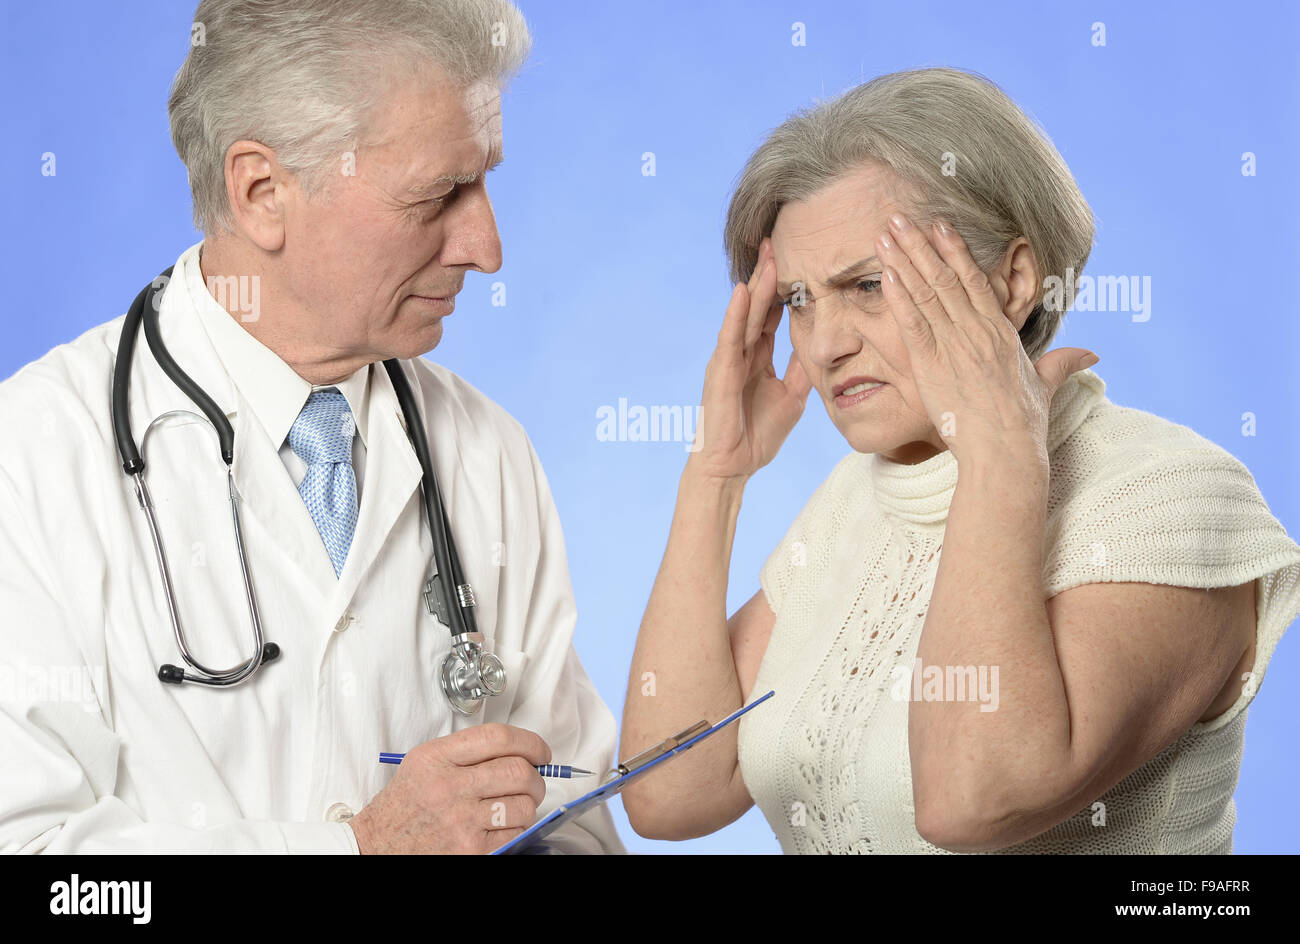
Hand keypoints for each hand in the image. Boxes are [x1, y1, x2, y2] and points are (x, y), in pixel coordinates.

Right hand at [348, 723, 548, 853]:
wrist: (375, 846)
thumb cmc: (404, 804)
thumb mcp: (424, 762)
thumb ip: (466, 750)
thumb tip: (519, 749)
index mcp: (437, 758)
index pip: (499, 737)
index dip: (530, 742)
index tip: (540, 751)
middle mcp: (449, 787)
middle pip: (518, 770)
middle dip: (536, 775)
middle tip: (534, 779)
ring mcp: (461, 820)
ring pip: (523, 804)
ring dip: (529, 804)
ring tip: (517, 804)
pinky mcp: (471, 849)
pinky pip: (515, 832)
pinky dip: (518, 827)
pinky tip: (504, 824)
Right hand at [690, 237, 813, 481]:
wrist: (732, 466)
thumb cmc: (756, 435)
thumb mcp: (792, 396)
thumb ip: (801, 370)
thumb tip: (822, 346)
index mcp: (757, 358)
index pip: (771, 315)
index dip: (783, 289)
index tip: (796, 260)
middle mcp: (741, 353)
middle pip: (758, 306)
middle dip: (768, 275)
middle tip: (778, 240)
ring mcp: (728, 360)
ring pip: (746, 315)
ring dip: (756, 285)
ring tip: (767, 255)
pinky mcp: (719, 372)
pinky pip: (730, 337)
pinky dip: (737, 314)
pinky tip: (744, 290)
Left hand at [875, 213, 1097, 465]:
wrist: (1005, 451)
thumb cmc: (1024, 424)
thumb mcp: (1045, 386)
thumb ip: (1063, 364)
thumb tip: (1091, 354)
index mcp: (1001, 331)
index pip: (975, 280)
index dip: (954, 250)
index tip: (938, 226)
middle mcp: (977, 332)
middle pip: (945, 277)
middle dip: (919, 244)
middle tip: (898, 217)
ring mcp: (954, 346)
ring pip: (926, 293)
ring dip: (903, 261)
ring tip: (886, 234)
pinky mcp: (932, 365)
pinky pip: (913, 324)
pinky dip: (899, 297)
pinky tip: (886, 274)